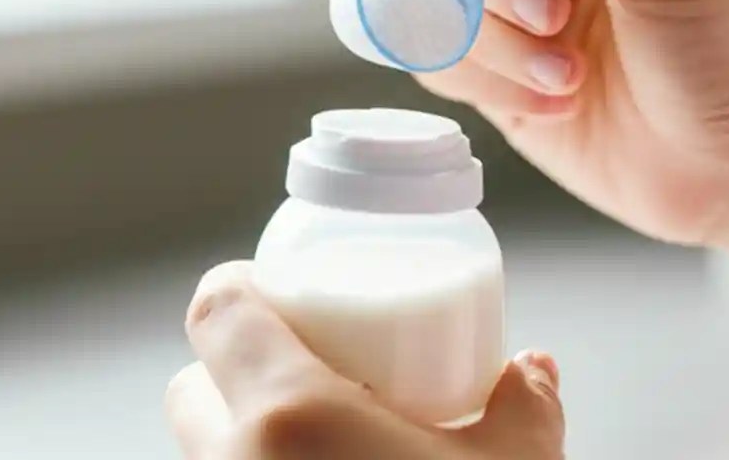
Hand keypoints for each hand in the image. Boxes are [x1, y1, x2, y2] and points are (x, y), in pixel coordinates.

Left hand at [167, 261, 564, 458]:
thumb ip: (524, 406)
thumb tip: (533, 369)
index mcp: (289, 416)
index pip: (217, 308)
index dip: (241, 285)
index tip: (283, 288)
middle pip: (194, 382)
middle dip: (240, 366)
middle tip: (308, 366)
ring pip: (205, 445)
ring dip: (244, 425)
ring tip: (318, 431)